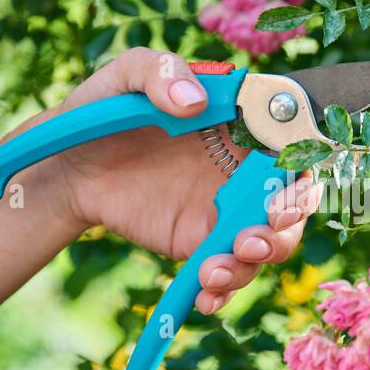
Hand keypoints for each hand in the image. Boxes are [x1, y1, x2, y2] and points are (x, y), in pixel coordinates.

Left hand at [48, 47, 320, 312]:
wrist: (67, 165)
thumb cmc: (104, 110)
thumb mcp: (126, 75)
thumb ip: (160, 72)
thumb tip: (193, 102)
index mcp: (244, 123)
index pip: (296, 144)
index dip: (302, 169)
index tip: (282, 191)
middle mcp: (247, 169)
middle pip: (295, 202)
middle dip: (286, 227)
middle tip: (252, 239)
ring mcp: (227, 210)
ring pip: (269, 244)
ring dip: (255, 263)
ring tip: (214, 271)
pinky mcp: (201, 243)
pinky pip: (228, 272)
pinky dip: (223, 291)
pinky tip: (204, 296)